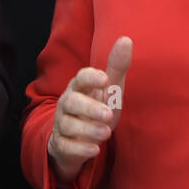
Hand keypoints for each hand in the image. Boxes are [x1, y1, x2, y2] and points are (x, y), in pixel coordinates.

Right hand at [47, 36, 131, 184]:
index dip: (91, 77)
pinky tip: (95, 150)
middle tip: (108, 114)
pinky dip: (80, 149)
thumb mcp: (110, 90)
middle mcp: (67, 103)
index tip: (105, 79)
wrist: (79, 139)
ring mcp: (62, 124)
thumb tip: (126, 39)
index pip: (80, 77)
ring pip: (68, 125)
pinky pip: (66, 146)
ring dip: (87, 130)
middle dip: (89, 108)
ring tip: (106, 133)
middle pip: (71, 102)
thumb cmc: (96, 109)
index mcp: (79, 87)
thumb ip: (117, 67)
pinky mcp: (61, 144)